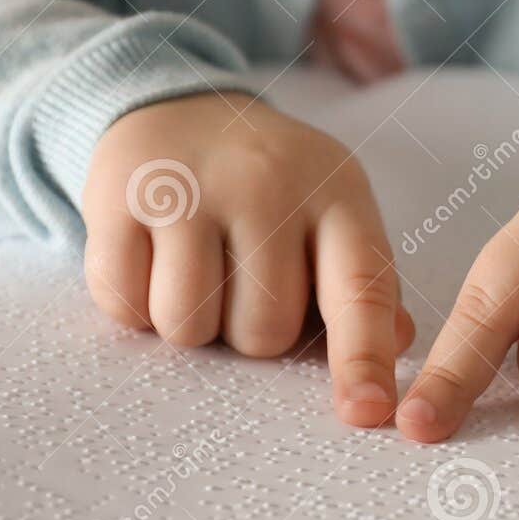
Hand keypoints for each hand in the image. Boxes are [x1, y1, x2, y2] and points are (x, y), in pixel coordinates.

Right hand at [82, 92, 413, 426]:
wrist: (183, 107)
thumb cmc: (274, 189)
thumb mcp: (334, 218)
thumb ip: (366, 285)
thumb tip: (400, 342)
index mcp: (338, 196)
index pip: (360, 289)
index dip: (364, 357)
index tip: (367, 412)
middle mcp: (268, 184)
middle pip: (264, 331)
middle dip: (251, 333)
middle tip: (242, 283)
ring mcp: (189, 187)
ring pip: (189, 327)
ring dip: (191, 324)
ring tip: (197, 270)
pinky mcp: (117, 194)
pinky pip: (124, 304)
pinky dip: (133, 305)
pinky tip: (149, 259)